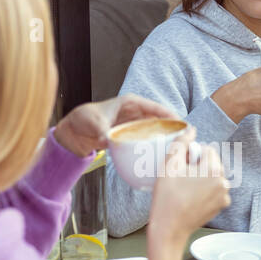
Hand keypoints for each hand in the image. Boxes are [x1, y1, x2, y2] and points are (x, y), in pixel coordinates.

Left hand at [53, 94, 177, 156]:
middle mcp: (135, 112)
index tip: (181, 124)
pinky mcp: (131, 136)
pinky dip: (153, 146)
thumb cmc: (83, 119)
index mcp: (130, 103)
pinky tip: (160, 156)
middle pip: (160, 119)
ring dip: (165, 139)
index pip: (155, 107)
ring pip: (155, 130)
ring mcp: (134, 125)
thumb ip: (102, 130)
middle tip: (185, 139)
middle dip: (173, 128)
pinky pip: (146, 140)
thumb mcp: (93, 122)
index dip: (169, 115)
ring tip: (178, 149)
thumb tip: (108, 139)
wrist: (75, 132)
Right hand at [148, 126, 230, 240]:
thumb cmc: (167, 198)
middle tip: (180, 177)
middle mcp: (224, 183)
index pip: (206, 149)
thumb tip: (191, 130)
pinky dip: (203, 190)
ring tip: (183, 188)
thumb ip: (181, 143)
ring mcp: (224, 197)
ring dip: (199, 178)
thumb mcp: (169, 164)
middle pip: (211, 163)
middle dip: (197, 166)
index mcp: (215, 170)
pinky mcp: (219, 207)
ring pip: (211, 177)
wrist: (169, 229)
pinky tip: (189, 197)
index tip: (180, 166)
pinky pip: (212, 190)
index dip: (191, 154)